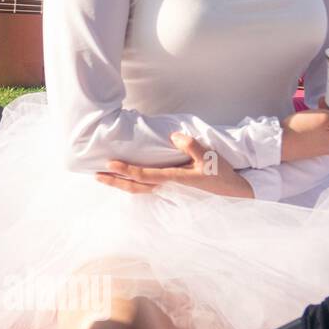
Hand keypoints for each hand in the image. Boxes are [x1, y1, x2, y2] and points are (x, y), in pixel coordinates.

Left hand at [96, 133, 253, 198]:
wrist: (233, 192)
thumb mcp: (210, 157)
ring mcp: (169, 191)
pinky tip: (124, 180)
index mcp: (175, 179)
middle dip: (115, 182)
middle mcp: (168, 187)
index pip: (145, 176)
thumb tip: (174, 137)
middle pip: (135, 187)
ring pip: (139, 190)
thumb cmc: (220, 173)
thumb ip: (193, 147)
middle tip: (96, 175)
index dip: (127, 171)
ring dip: (120, 184)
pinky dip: (131, 185)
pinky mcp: (171, 190)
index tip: (110, 164)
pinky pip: (146, 188)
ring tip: (104, 177)